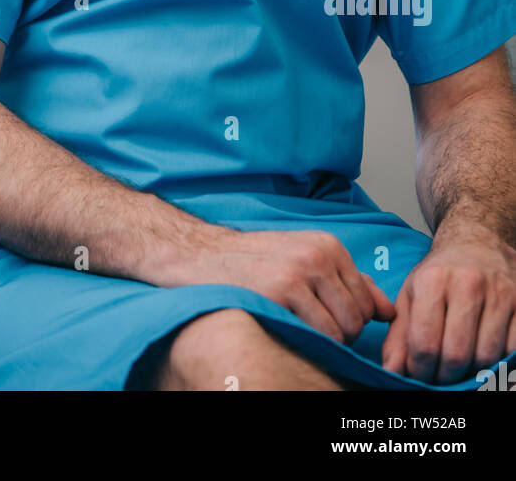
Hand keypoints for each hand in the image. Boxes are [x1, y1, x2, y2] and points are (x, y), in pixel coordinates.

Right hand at [168, 228, 394, 344]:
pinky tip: (284, 328)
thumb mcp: (302, 260)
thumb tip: (388, 309)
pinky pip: (319, 334)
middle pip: (357, 318)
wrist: (199, 255)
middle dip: (340, 336)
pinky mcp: (282, 289)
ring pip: (342, 330)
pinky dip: (308, 342)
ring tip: (297, 332)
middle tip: (310, 333)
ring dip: (325, 343)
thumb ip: (347, 281)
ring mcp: (301, 270)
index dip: (350, 322)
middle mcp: (319, 254)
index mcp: (327, 245)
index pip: (366, 301)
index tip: (326, 324)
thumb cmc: (251, 263)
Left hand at [381, 224, 515, 383]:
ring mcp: (499, 292)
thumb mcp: (411, 295)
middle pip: (457, 354)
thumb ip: (399, 334)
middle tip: (440, 375)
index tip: (419, 374)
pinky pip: (511, 348)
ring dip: (472, 370)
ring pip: (486, 356)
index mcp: (433, 280)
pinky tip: (482, 350)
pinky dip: (497, 360)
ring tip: (461, 364)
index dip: (420, 370)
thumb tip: (392, 371)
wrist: (476, 241)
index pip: (424, 343)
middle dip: (446, 375)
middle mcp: (467, 283)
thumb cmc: (440, 273)